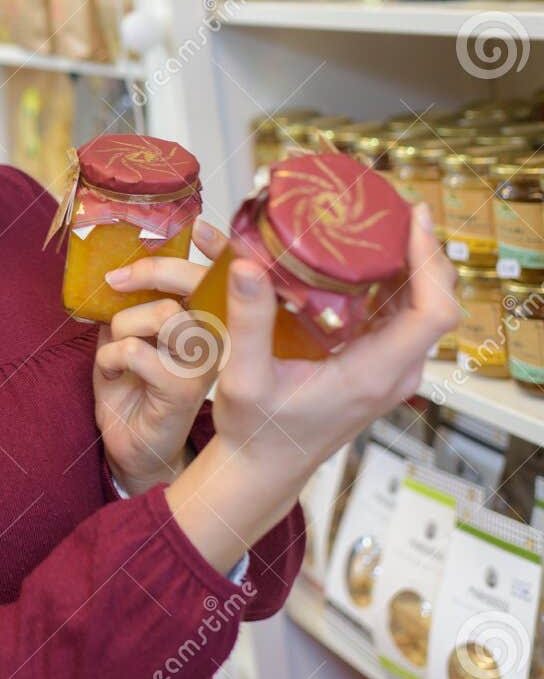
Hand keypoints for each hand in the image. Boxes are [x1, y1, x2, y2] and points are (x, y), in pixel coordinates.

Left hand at [93, 219, 228, 495]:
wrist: (129, 443)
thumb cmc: (131, 386)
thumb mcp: (127, 333)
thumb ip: (133, 302)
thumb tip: (121, 263)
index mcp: (205, 321)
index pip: (213, 275)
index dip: (215, 246)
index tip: (197, 228)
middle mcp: (215, 339)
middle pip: (191, 284)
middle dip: (148, 273)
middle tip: (115, 281)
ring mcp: (204, 364)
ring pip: (164, 315)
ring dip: (124, 326)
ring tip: (117, 351)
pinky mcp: (185, 389)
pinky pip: (138, 350)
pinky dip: (113, 356)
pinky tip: (114, 373)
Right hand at [165, 203, 458, 572]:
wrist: (262, 469)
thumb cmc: (256, 433)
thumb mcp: (243, 377)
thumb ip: (249, 321)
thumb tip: (246, 263)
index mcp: (373, 374)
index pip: (434, 312)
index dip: (432, 261)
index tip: (413, 219)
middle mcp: (393, 373)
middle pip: (433, 302)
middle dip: (420, 252)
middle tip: (390, 209)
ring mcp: (389, 373)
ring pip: (418, 309)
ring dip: (406, 266)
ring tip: (378, 225)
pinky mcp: (376, 371)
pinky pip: (398, 320)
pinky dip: (389, 286)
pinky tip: (360, 262)